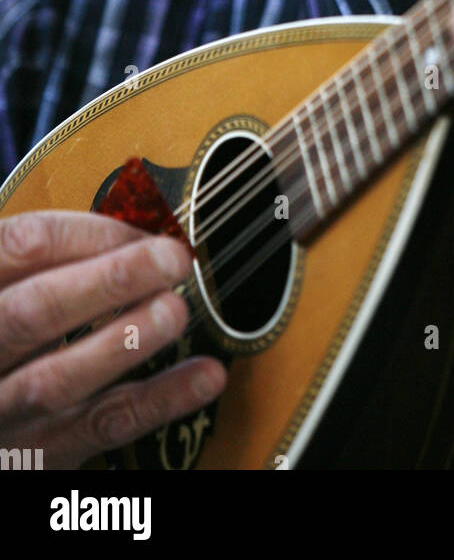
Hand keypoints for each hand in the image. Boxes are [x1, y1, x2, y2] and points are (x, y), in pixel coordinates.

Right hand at [0, 210, 226, 467]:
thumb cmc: (8, 329)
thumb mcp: (13, 284)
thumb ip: (54, 259)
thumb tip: (144, 232)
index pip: (24, 244)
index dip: (91, 231)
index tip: (147, 227)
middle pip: (36, 311)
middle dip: (110, 280)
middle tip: (173, 259)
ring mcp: (4, 406)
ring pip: (58, 378)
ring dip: (126, 342)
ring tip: (176, 310)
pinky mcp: (38, 454)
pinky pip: (100, 428)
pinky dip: (159, 401)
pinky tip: (205, 376)